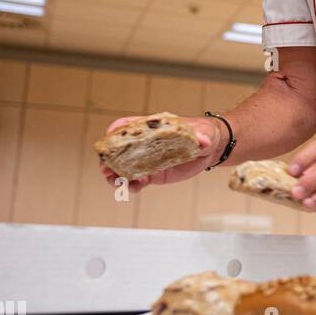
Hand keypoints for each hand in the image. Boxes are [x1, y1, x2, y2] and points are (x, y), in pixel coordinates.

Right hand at [97, 115, 223, 193]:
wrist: (208, 149)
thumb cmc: (201, 133)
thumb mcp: (203, 132)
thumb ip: (201, 136)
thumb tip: (202, 140)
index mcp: (149, 127)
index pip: (124, 126)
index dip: (113, 134)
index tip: (108, 144)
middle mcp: (143, 144)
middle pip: (117, 150)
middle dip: (108, 160)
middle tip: (108, 170)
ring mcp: (145, 160)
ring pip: (123, 168)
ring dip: (116, 176)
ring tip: (119, 183)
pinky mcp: (152, 174)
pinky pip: (137, 181)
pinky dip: (133, 185)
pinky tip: (136, 188)